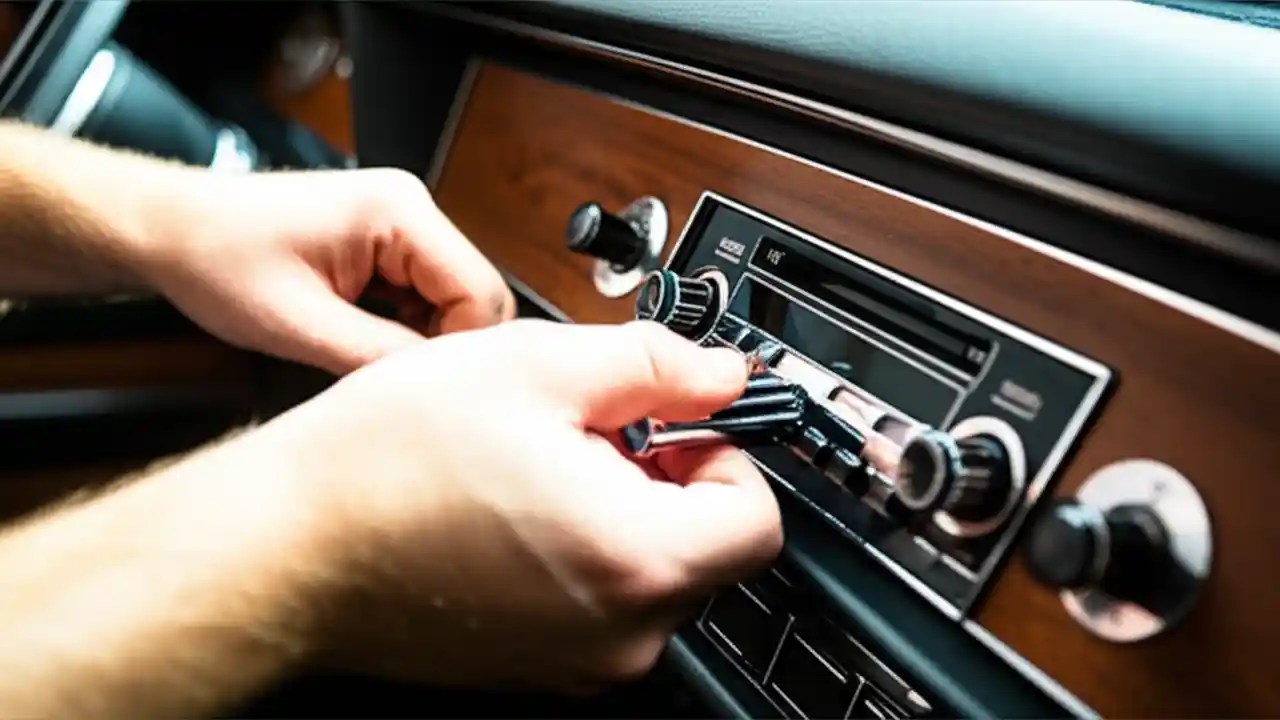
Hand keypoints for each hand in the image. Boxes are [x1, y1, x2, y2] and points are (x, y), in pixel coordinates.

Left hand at [137, 168, 513, 374]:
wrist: (170, 229)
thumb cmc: (217, 260)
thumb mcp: (299, 325)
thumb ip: (380, 356)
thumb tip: (440, 389)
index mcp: (400, 212)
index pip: (482, 295)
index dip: (460, 351)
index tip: (416, 387)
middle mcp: (412, 206)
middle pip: (476, 298)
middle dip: (442, 346)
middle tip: (387, 378)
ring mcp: (402, 222)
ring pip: (453, 302)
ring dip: (421, 339)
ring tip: (362, 354)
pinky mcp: (387, 241)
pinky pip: (425, 295)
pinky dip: (403, 327)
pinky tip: (360, 339)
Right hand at [271, 319, 782, 691]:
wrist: (284, 547)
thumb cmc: (384, 463)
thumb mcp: (534, 367)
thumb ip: (655, 366)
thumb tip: (720, 374)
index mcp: (636, 558)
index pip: (759, 517)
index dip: (724, 450)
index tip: (675, 420)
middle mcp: (619, 631)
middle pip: (708, 546)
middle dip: (667, 477)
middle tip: (589, 430)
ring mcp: (577, 659)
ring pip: (650, 570)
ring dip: (620, 509)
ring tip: (535, 466)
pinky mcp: (537, 663)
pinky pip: (598, 600)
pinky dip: (580, 549)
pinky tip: (511, 507)